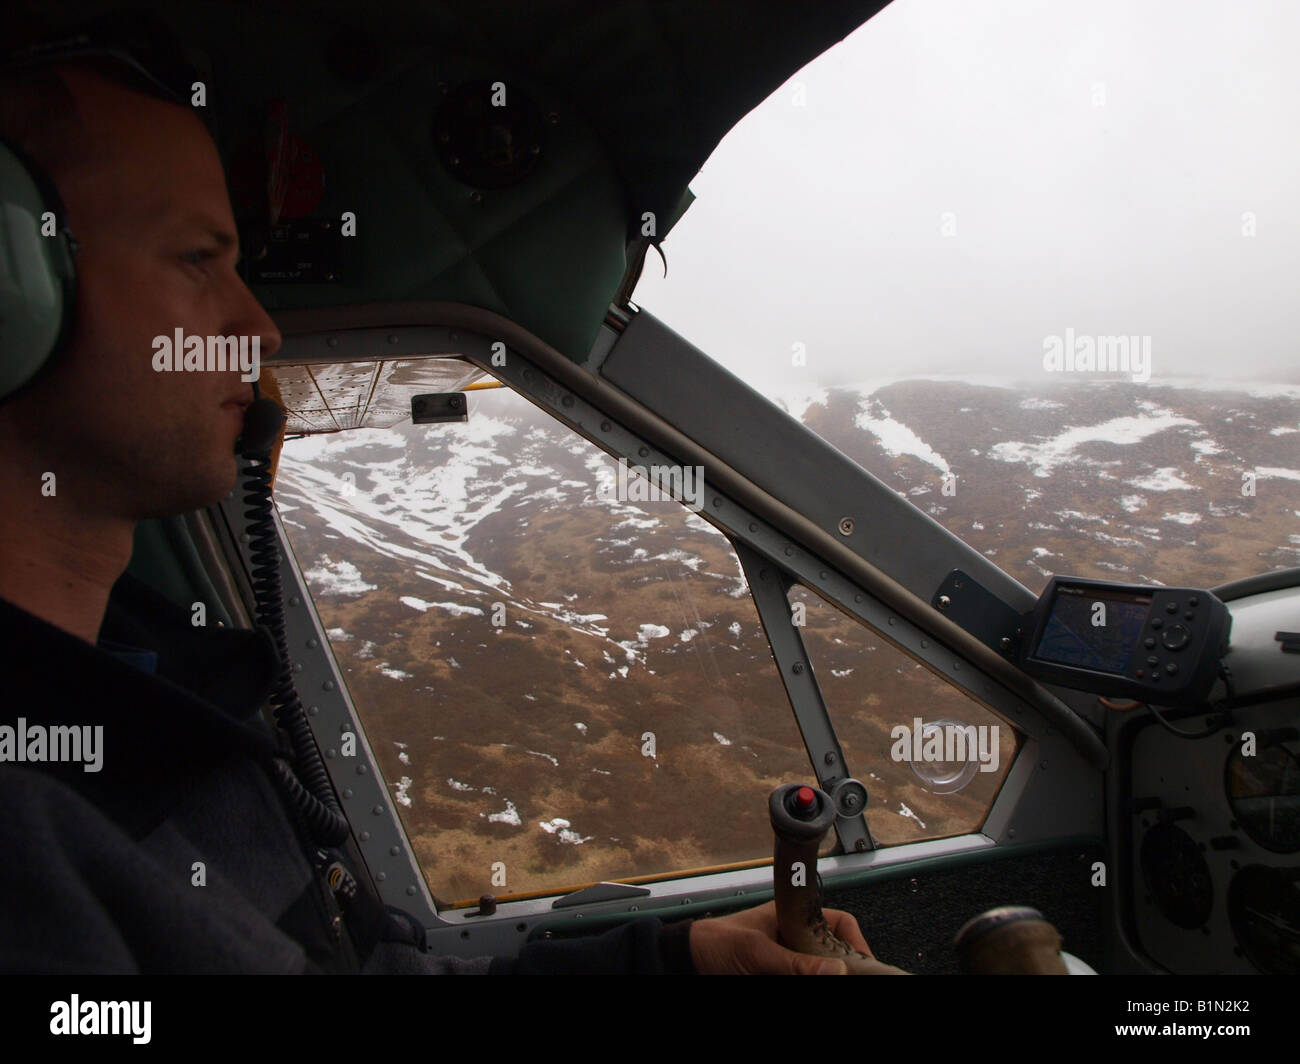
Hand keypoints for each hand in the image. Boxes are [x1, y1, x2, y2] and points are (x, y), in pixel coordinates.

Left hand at [688, 900, 884, 973]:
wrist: (684, 962)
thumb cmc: (713, 942)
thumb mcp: (758, 952)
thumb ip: (795, 962)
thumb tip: (836, 969)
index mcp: (793, 917)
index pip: (838, 923)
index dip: (855, 942)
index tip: (865, 965)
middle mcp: (794, 939)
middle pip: (833, 954)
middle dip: (842, 967)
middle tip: (849, 977)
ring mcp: (788, 961)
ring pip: (819, 969)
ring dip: (827, 974)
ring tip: (838, 978)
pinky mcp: (778, 975)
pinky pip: (803, 977)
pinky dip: (811, 978)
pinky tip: (818, 980)